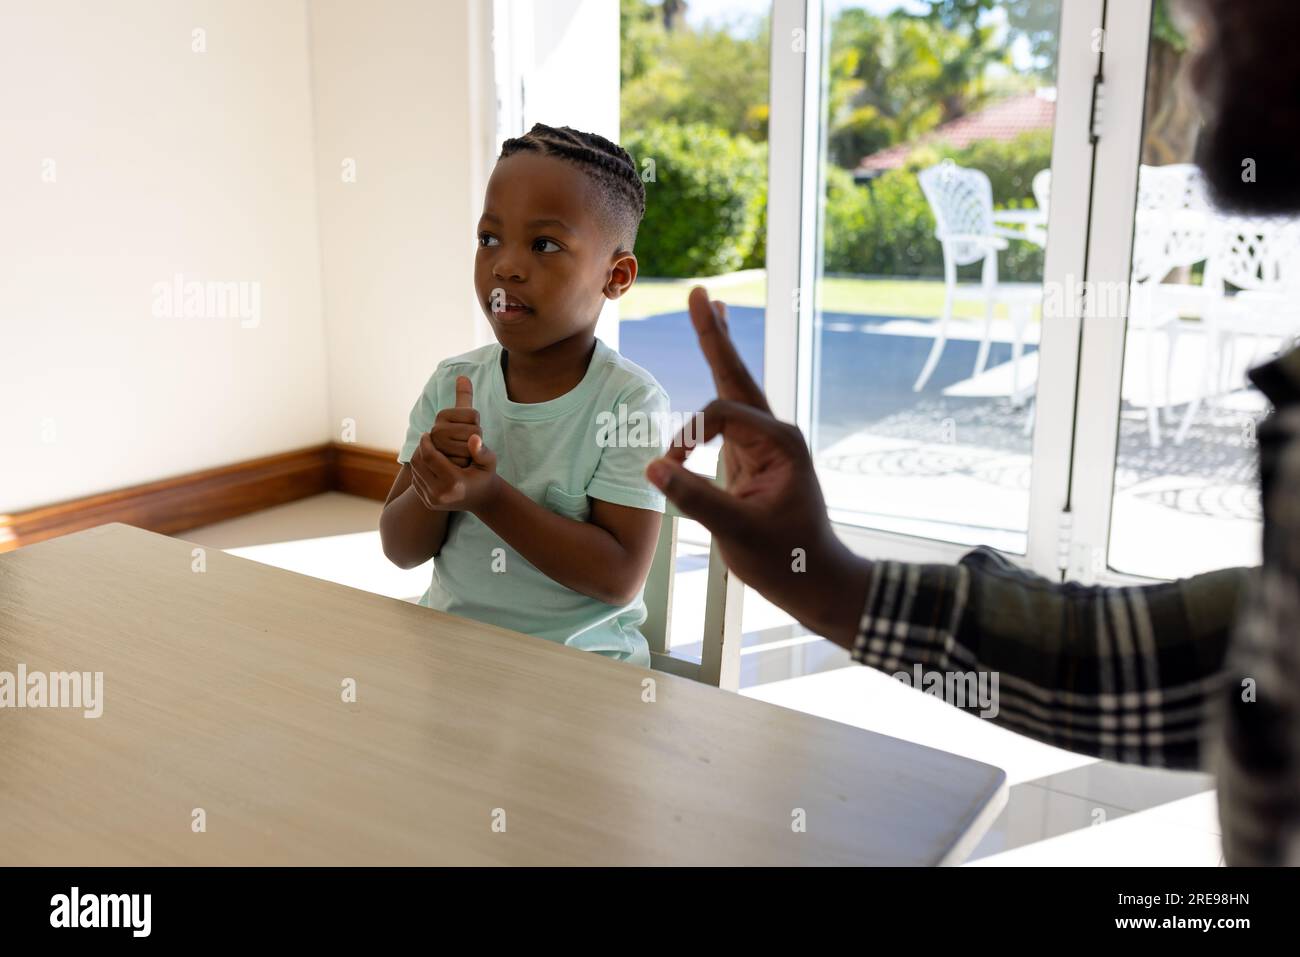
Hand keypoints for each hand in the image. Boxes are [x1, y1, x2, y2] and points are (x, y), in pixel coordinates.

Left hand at [409, 379, 499, 512]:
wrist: (482, 499)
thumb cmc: (485, 476)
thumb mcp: (489, 462)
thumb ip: (481, 450)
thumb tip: (473, 437)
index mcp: (454, 483)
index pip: (429, 457)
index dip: (425, 443)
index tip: (427, 433)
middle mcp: (440, 494)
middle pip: (418, 464)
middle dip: (420, 449)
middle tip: (426, 440)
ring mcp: (432, 501)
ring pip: (415, 472)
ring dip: (419, 458)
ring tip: (427, 450)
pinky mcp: (428, 503)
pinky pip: (415, 481)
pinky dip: (419, 469)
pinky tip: (428, 462)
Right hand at [431, 375, 481, 466]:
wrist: (449, 468)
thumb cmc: (461, 440)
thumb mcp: (465, 418)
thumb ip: (464, 397)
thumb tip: (463, 376)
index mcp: (442, 415)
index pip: (473, 414)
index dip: (476, 424)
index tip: (466, 430)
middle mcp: (434, 430)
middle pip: (473, 431)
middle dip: (475, 440)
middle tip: (464, 445)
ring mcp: (435, 448)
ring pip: (469, 446)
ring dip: (471, 453)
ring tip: (461, 455)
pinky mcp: (437, 465)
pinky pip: (464, 461)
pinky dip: (466, 464)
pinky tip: (460, 465)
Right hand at [645, 287, 867, 642]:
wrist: (818, 583)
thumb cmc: (786, 561)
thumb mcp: (737, 533)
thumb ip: (695, 498)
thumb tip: (651, 468)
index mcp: (779, 444)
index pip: (721, 412)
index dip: (688, 434)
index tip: (669, 468)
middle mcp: (776, 435)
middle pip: (736, 375)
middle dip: (714, 336)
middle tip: (700, 292)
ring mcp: (766, 444)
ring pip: (735, 386)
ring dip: (717, 348)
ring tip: (709, 307)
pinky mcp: (754, 457)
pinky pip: (730, 412)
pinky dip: (719, 379)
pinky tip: (715, 356)